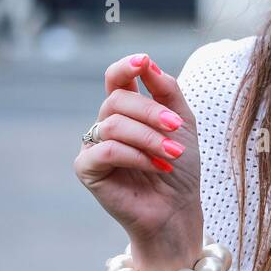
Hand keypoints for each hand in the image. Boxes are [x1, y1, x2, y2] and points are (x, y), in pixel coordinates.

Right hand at [74, 53, 203, 270]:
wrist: (178, 209)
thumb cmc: (180, 166)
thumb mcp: (183, 122)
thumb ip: (166, 90)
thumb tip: (146, 62)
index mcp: (126, 111)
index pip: (116, 79)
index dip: (125, 68)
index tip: (143, 61)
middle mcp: (106, 125)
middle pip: (116, 100)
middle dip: (150, 111)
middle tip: (176, 128)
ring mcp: (93, 146)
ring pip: (114, 125)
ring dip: (149, 138)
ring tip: (173, 154)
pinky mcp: (87, 169)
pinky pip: (107, 150)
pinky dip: (135, 155)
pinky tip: (155, 166)